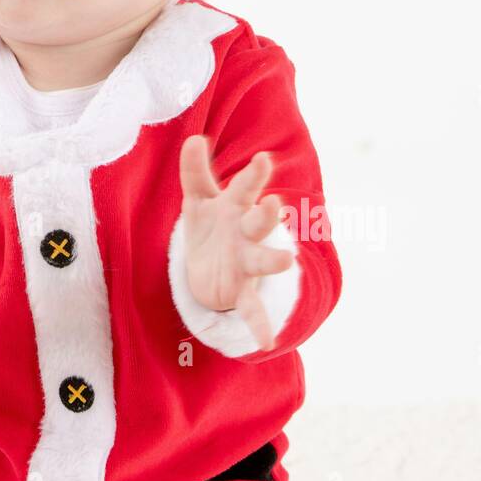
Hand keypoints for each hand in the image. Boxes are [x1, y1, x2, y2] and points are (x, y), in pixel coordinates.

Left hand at [178, 134, 293, 351]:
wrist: (207, 267)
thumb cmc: (209, 223)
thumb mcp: (198, 198)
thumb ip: (195, 171)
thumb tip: (194, 139)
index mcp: (236, 207)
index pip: (244, 188)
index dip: (254, 175)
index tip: (264, 159)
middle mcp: (246, 233)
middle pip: (258, 222)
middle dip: (266, 214)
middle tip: (274, 203)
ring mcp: (246, 262)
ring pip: (262, 260)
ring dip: (274, 260)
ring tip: (286, 261)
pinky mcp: (240, 290)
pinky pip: (252, 308)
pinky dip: (260, 324)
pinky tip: (266, 341)